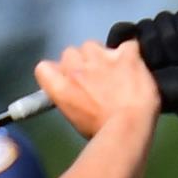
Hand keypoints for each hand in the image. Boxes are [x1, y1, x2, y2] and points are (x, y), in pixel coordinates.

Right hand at [34, 40, 159, 140]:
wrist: (129, 126)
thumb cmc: (102, 132)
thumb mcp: (75, 118)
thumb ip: (69, 97)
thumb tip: (74, 91)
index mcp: (60, 87)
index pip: (43, 68)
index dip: (56, 72)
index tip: (66, 80)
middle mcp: (76, 68)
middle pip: (69, 52)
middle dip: (79, 63)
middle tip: (93, 78)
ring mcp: (100, 58)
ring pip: (92, 45)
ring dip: (100, 55)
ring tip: (113, 71)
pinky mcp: (125, 55)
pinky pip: (126, 45)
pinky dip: (129, 53)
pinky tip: (133, 65)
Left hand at [107, 10, 177, 127]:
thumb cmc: (176, 96)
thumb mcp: (144, 86)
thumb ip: (126, 71)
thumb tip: (111, 51)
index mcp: (140, 55)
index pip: (123, 32)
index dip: (123, 32)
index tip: (126, 38)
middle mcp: (156, 42)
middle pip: (144, 25)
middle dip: (152, 42)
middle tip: (162, 61)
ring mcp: (174, 34)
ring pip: (163, 19)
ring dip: (170, 39)